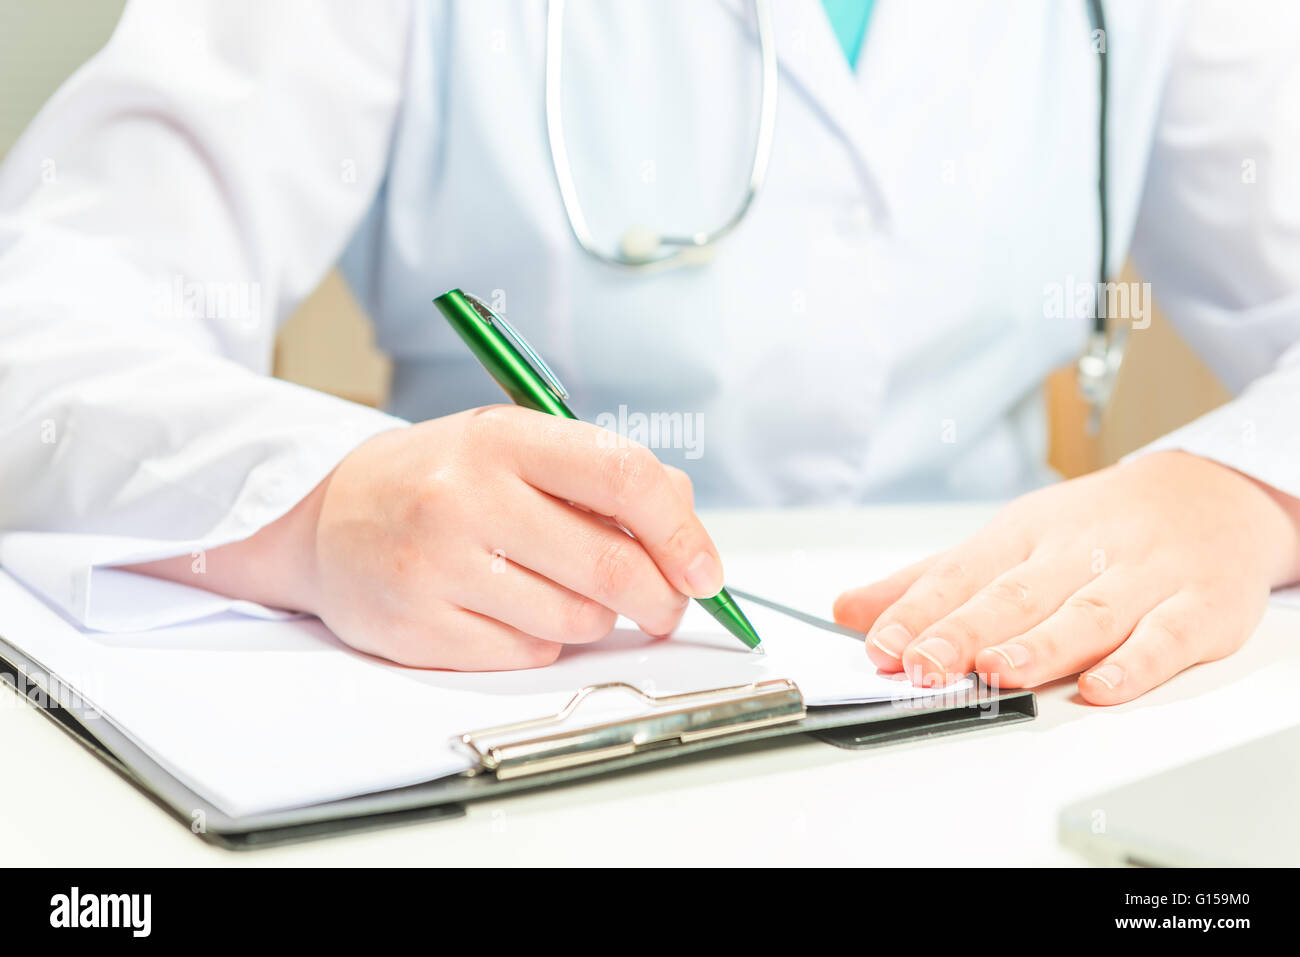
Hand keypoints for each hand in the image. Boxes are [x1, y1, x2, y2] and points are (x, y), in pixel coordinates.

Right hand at [128, 406, 719, 669]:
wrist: (329, 519)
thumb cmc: (443, 482)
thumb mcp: (516, 449)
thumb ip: (603, 476)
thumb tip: (685, 525)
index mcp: (503, 438)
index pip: (622, 475)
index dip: (681, 531)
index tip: (706, 571)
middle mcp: (466, 495)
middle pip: (611, 565)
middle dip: (660, 598)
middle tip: (666, 606)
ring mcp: (437, 564)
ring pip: (577, 618)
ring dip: (597, 617)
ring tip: (564, 590)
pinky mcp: (419, 627)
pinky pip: (530, 651)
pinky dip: (544, 639)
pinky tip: (513, 609)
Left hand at [833, 452, 1299, 703]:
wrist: (1212, 494)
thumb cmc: (1095, 527)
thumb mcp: (1008, 540)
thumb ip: (928, 583)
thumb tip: (848, 609)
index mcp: (1025, 535)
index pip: (961, 574)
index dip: (917, 612)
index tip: (880, 645)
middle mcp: (1079, 552)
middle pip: (1015, 595)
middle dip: (964, 631)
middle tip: (923, 665)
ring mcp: (1141, 578)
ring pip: (1086, 614)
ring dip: (1040, 645)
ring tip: (996, 672)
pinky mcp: (1199, 607)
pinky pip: (1166, 637)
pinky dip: (1135, 663)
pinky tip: (1100, 685)